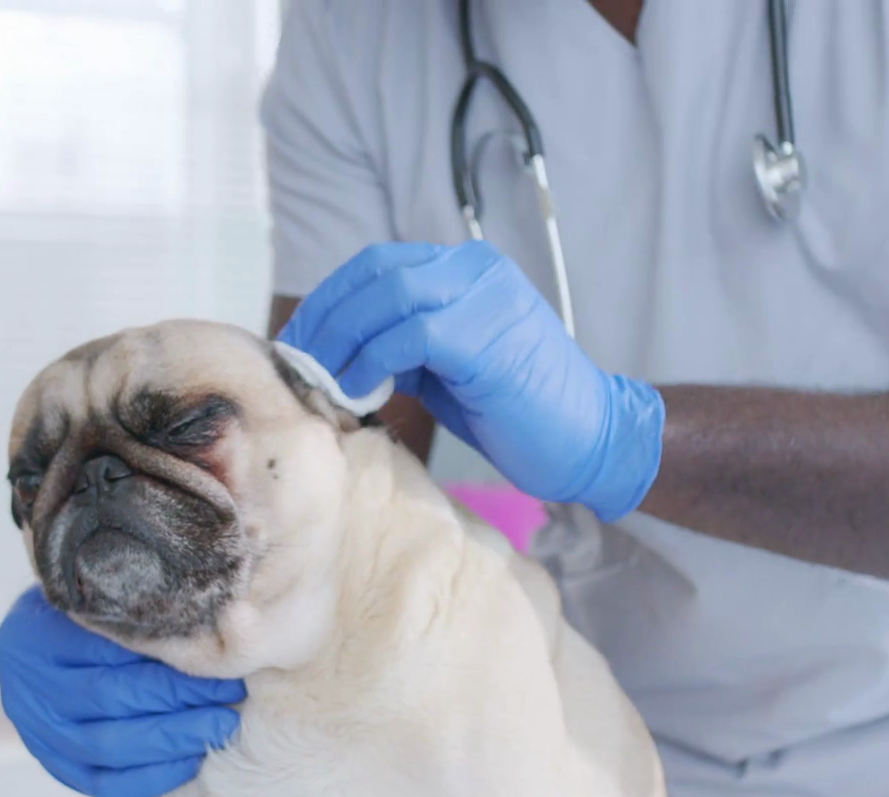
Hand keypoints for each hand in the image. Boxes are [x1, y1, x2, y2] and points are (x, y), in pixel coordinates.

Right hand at [0, 587, 244, 796]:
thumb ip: (134, 610)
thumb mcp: (96, 594)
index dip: (165, 660)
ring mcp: (37, 734)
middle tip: (227, 693)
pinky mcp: (57, 767)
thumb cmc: (83, 611)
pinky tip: (192, 760)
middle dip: (177, 699)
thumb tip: (213, 627)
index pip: (105, 652)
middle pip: (108, 700)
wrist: (40, 642)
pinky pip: (107, 786)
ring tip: (219, 725)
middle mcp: (27, 690)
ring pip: (107, 747)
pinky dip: (153, 777)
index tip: (217, 658)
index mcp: (32, 638)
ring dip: (172, 739)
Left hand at [278, 242, 663, 520]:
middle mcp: (476, 270)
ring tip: (321, 380)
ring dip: (343, 341)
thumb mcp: (446, 367)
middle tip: (298, 363)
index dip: (330, 300)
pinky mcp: (486, 338)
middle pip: (375, 273)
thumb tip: (337, 356)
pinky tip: (357, 391)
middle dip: (327, 319)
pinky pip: (410, 335)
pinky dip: (373, 361)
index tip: (299, 340)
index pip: (377, 264)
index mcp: (467, 269)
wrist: (590, 439)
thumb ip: (402, 347)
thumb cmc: (517, 411)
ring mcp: (485, 298)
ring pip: (388, 297)